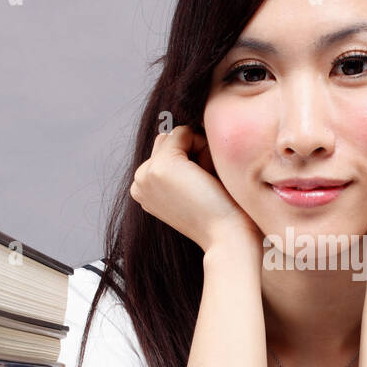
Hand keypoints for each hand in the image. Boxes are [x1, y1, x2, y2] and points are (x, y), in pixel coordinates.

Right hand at [129, 125, 261, 252]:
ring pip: (174, 135)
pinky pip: (183, 132)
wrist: (227, 237)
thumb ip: (181, 166)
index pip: (163, 152)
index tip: (201, 189)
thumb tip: (183, 129)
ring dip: (197, 149)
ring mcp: (146, 174)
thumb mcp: (192, 189)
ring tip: (207, 180)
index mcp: (144, 190)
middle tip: (206, 183)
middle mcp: (139, 182)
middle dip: (191, 152)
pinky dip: (202, 145)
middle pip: (166, 141)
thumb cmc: (221, 215)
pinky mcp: (161, 165)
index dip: (189, 161)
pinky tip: (208, 174)